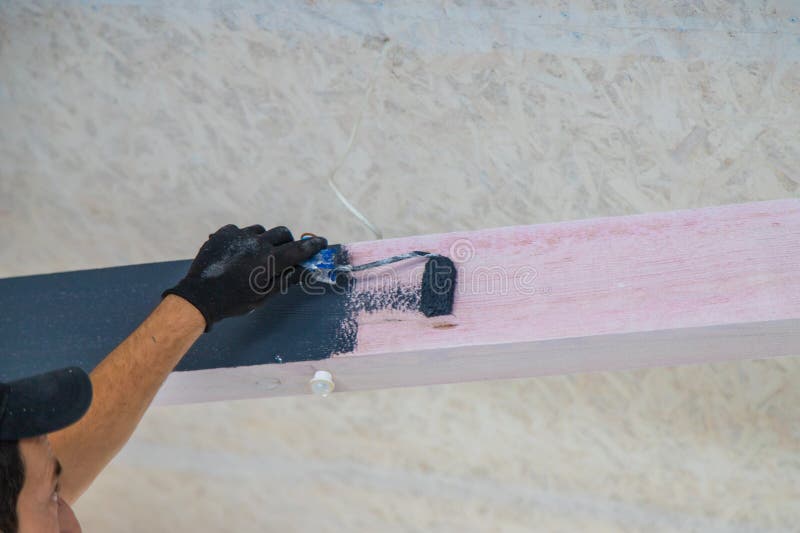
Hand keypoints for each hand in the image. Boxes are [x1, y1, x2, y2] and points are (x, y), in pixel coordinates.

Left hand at [163, 225, 326, 330]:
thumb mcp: (264, 295)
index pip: (299, 248)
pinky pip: (240, 230)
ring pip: (261, 230)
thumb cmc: (235, 300)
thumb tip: (306, 270)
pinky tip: (236, 253)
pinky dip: (243, 239)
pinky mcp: (224, 233)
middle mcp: (258, 242)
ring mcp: (239, 235)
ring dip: (264, 239)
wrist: (200, 296)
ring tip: (255, 254)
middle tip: (283, 253)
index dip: (313, 245)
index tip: (322, 242)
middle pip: (282, 233)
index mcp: (271, 260)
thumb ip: (287, 279)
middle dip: (287, 241)